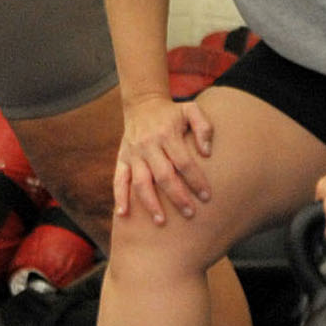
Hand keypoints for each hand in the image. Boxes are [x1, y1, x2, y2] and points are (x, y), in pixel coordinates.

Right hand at [113, 94, 212, 223]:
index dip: (196, 180)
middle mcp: (148, 145)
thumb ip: (203, 127)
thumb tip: (207, 152)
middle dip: (177, 197)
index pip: (184, 162)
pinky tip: (123, 215)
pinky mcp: (122, 158)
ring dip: (150, 203)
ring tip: (161, 222)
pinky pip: (118, 180)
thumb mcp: (191, 110)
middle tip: (190, 214)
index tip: (207, 197)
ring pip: (140, 182)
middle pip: (163, 176)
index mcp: (167, 134)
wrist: (142, 103)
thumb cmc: (173, 112)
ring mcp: (133, 154)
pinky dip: (120, 197)